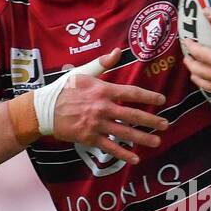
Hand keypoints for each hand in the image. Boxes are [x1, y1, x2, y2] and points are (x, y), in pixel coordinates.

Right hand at [53, 49, 167, 163]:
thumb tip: (118, 51)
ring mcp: (97, 124)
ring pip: (125, 132)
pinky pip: (110, 147)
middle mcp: (103, 108)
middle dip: (152, 120)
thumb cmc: (64, 89)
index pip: (131, 93)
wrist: (44, 109)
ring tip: (157, 142)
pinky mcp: (90, 138)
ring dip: (143, 138)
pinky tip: (135, 158)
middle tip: (166, 124)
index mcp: (103, 90)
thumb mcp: (83, 72)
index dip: (149, 96)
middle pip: (133, 115)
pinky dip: (123, 154)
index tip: (162, 100)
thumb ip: (103, 63)